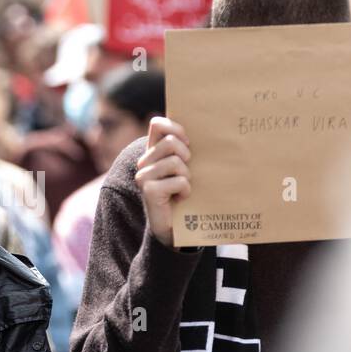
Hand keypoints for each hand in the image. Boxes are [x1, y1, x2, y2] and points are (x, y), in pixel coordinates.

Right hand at [135, 116, 191, 247]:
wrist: (173, 227)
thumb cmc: (182, 193)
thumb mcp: (185, 167)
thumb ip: (185, 150)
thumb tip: (206, 131)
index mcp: (152, 152)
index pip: (157, 124)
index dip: (175, 128)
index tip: (188, 142)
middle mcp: (144, 162)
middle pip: (171, 142)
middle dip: (186, 156)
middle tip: (186, 172)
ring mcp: (144, 176)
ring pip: (175, 162)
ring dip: (186, 176)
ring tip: (183, 188)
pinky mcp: (149, 190)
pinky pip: (178, 181)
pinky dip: (185, 190)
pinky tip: (181, 198)